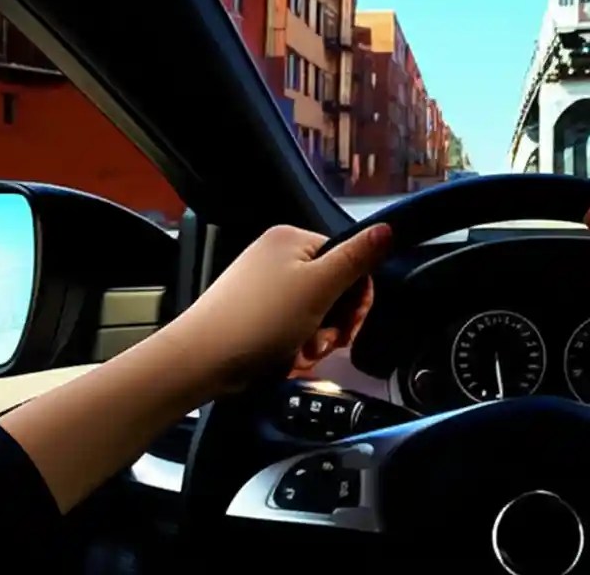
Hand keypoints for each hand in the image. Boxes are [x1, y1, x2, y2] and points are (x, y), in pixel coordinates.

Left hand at [178, 223, 391, 390]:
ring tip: (299, 353)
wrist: (201, 361)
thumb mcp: (320, 288)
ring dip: (316, 340)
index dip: (356, 298)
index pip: (349, 262)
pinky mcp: (256, 314)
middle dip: (333, 325)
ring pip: (316, 315)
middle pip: (334, 291)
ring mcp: (265, 287)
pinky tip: (285, 358)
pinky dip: (295, 347)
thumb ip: (357, 259)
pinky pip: (293, 328)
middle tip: (321, 344)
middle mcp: (277, 258)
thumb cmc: (258, 321)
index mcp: (292, 240)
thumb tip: (388, 228)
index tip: (349, 326)